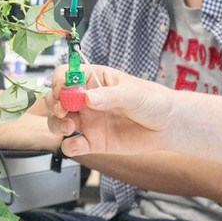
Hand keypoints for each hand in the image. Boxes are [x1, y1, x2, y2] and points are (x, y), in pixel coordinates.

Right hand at [47, 65, 175, 156]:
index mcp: (95, 79)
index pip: (66, 74)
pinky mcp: (93, 142)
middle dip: (53, 103)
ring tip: (69, 127)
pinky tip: (78, 145)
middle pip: (57, 98)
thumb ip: (110, 96)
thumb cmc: (153, 101)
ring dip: (56, 123)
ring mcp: (88, 121)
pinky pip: (73, 145)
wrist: (168, 126)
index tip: (62, 90)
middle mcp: (86, 100)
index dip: (59, 81)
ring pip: (59, 121)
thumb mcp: (133, 93)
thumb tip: (88, 97)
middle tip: (63, 110)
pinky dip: (69, 146)